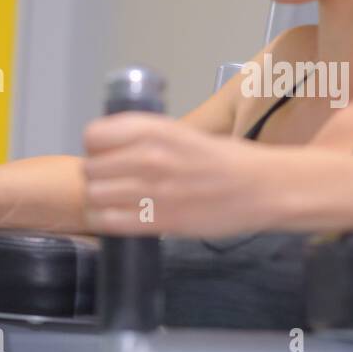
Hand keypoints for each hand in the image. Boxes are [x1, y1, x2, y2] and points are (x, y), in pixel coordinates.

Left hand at [81, 113, 283, 235]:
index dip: (96, 146)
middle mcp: (148, 157)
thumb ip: (145, 138)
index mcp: (154, 130)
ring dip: (100, 200)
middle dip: (97, 175)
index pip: (94, 135)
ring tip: (116, 200)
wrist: (263, 188)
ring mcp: (151, 191)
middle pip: (90, 168)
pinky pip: (108, 221)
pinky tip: (120, 217)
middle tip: (114, 181)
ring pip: (94, 195)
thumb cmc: (224, 160)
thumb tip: (109, 147)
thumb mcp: (182, 134)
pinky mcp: (158, 221)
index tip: (107, 153)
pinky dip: (107, 220)